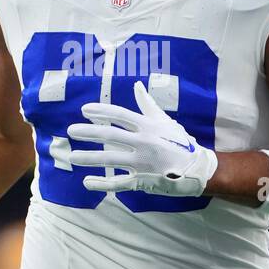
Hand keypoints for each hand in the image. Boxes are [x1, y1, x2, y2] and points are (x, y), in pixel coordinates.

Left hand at [67, 80, 217, 196]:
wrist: (198, 169)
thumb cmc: (180, 143)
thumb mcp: (165, 121)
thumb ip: (147, 105)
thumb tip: (137, 85)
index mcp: (148, 126)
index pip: (120, 114)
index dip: (101, 111)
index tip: (84, 110)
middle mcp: (144, 142)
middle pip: (110, 134)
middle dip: (88, 132)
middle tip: (71, 130)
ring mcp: (142, 163)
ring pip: (110, 159)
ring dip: (89, 158)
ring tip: (72, 156)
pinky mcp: (142, 181)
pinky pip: (118, 183)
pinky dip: (101, 184)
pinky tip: (87, 182)